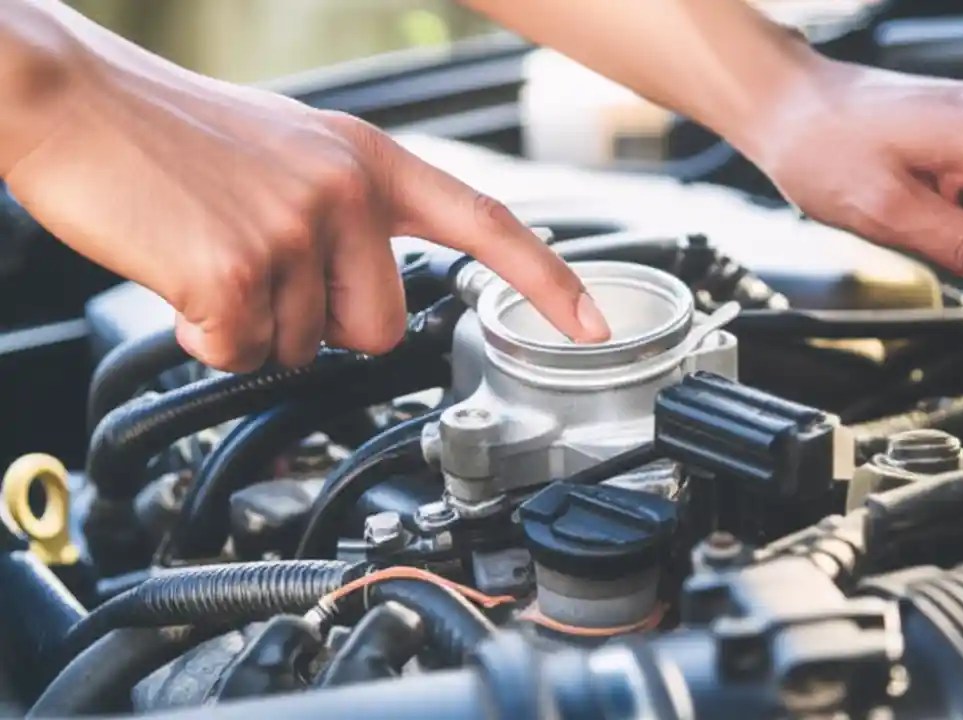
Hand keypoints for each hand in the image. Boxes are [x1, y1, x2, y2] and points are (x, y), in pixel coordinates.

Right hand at [1, 7, 608, 371]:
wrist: (69, 99)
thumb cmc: (175, 134)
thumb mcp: (292, 152)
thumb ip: (351, 215)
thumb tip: (368, 299)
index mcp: (370, 159)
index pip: (487, 224)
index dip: (547, 283)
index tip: (592, 326)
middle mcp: (347, 191)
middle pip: (380, 331)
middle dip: (319, 324)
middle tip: (259, 267)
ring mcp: (294, 229)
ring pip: (301, 350)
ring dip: (253, 326)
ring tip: (210, 254)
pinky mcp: (235, 267)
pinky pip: (239, 353)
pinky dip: (204, 335)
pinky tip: (180, 274)